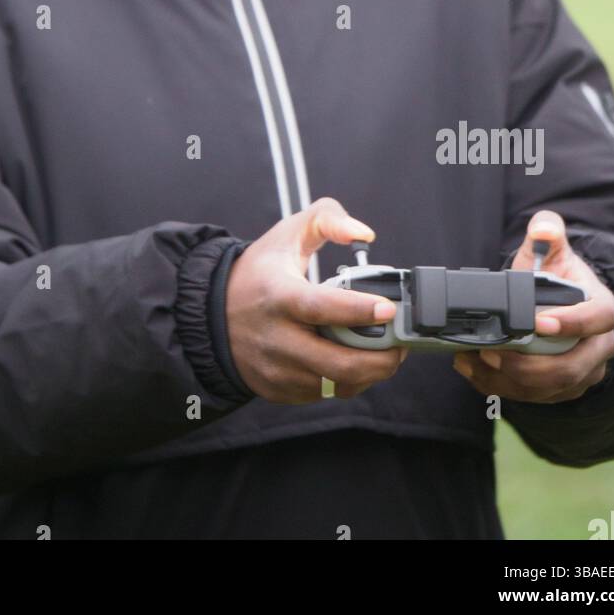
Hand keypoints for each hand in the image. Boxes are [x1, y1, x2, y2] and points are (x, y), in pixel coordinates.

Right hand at [226, 197, 409, 402]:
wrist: (212, 313)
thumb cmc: (260, 271)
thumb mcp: (288, 234)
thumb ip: (328, 219)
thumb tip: (364, 233)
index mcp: (277, 295)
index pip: (320, 309)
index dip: (358, 311)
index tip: (388, 308)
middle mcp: (275, 338)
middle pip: (336, 363)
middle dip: (380, 358)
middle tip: (401, 342)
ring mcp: (276, 369)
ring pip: (336, 384)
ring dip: (370, 371)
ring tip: (386, 352)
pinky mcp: (278, 390)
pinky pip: (325, 394)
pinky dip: (349, 381)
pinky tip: (357, 361)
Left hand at [452, 210, 613, 402]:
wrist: (558, 302)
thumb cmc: (556, 275)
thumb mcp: (551, 250)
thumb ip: (547, 232)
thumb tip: (543, 228)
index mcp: (602, 309)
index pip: (596, 320)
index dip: (571, 323)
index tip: (538, 323)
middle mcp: (598, 347)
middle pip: (571, 368)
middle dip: (528, 364)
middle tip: (491, 350)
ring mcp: (582, 372)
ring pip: (550, 388)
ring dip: (509, 379)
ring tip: (474, 360)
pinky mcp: (561, 389)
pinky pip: (534, 397)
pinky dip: (501, 386)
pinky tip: (474, 371)